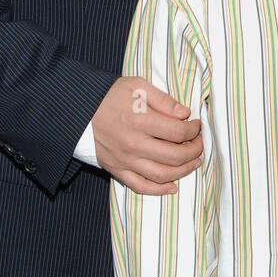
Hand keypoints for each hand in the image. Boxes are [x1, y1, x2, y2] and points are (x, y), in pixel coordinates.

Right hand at [94, 75, 201, 194]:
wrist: (78, 111)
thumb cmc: (109, 96)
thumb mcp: (136, 86)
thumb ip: (162, 99)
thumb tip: (184, 114)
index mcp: (139, 120)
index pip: (178, 132)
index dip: (194, 130)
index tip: (196, 125)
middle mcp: (134, 144)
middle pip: (174, 156)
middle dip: (194, 151)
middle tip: (199, 144)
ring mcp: (125, 160)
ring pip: (162, 174)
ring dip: (184, 171)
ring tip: (194, 163)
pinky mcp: (117, 170)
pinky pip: (141, 187)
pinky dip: (159, 190)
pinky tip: (173, 186)